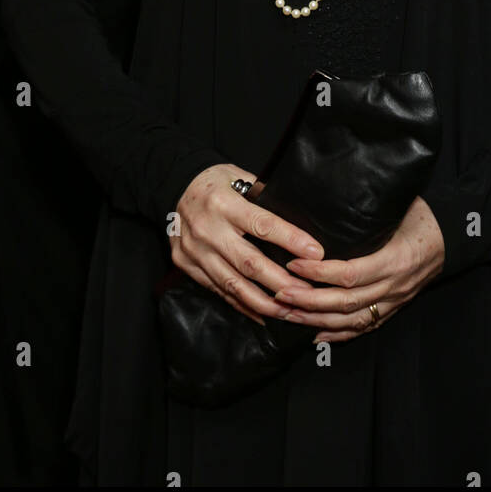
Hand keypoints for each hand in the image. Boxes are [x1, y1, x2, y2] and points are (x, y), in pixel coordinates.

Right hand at [172, 164, 324, 324]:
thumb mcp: (239, 177)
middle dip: (281, 282)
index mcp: (224, 203)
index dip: (290, 240)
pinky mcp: (187, 265)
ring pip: (233, 284)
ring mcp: (195, 251)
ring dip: (264, 302)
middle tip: (307, 294)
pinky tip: (263, 314)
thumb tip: (299, 219)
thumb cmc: (215, 182)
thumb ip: (265, 198)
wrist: (174, 187)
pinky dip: (242, 305)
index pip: (263, 224)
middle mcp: (208, 229)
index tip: (315, 252)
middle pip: (249, 262)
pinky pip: (218, 290)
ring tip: (289, 311)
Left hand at [270, 196, 444, 342]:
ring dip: (316, 321)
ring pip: (351, 320)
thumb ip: (369, 211)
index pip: (350, 273)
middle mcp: (393, 286)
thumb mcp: (399, 207)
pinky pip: (363, 327)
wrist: (452, 237)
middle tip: (279, 293)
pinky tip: (315, 334)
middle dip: (309, 301)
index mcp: (395, 260)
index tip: (294, 264)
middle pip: (346, 302)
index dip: (319, 274)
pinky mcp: (393, 309)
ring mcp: (394, 301)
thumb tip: (329, 199)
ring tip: (287, 314)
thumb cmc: (424, 217)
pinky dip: (338, 334)